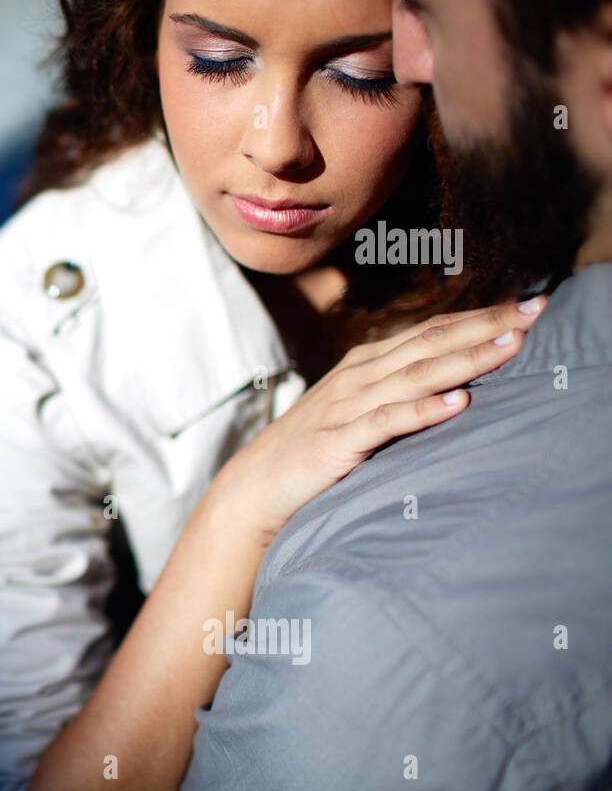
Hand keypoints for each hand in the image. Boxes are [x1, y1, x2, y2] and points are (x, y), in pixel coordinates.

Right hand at [221, 296, 547, 542]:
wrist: (255, 486)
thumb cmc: (310, 451)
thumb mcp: (355, 412)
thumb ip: (394, 394)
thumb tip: (453, 384)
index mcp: (364, 365)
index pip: (431, 331)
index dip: (480, 316)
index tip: (530, 304)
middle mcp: (358, 376)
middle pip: (431, 343)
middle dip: (486, 325)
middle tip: (536, 309)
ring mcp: (347, 406)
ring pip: (417, 375)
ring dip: (467, 359)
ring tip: (512, 345)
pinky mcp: (338, 441)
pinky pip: (388, 421)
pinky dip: (425, 410)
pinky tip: (459, 402)